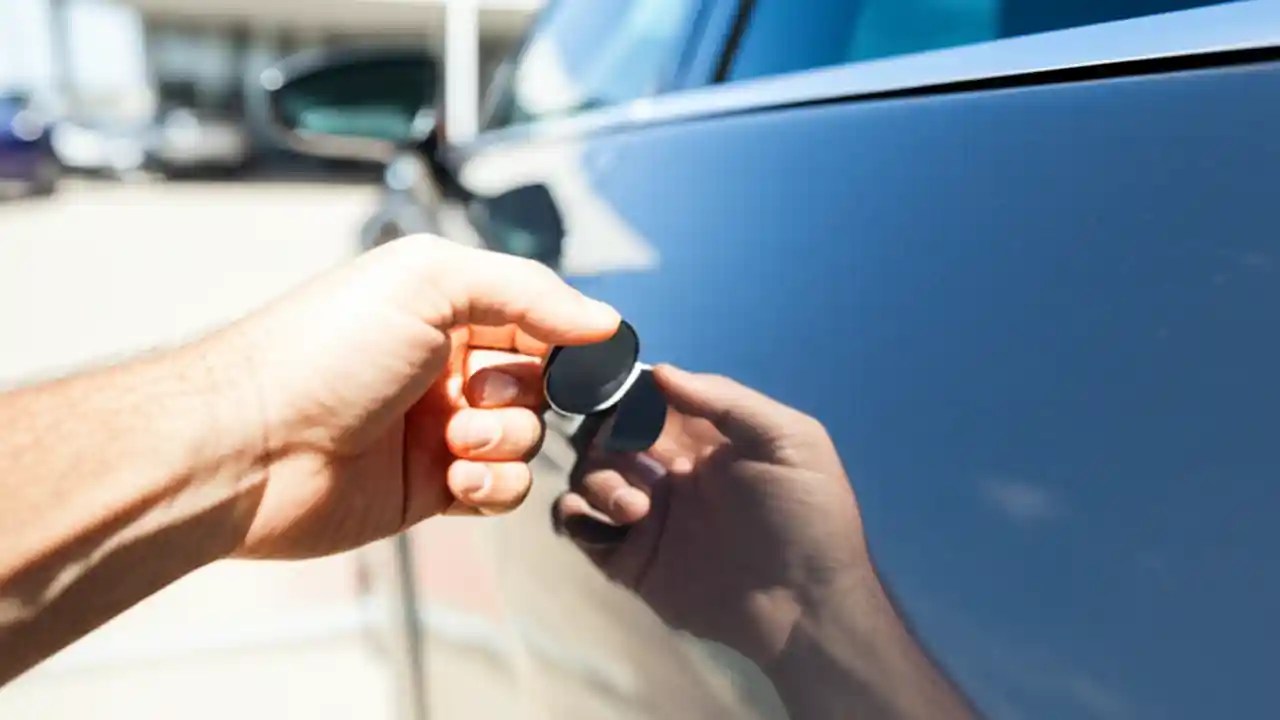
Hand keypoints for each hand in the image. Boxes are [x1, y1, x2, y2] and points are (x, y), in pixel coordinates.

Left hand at [216, 235, 618, 557]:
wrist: (248, 449)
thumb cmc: (323, 351)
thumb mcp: (426, 282)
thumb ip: (525, 291)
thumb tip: (604, 320)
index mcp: (439, 306)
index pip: (533, 314)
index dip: (563, 334)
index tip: (586, 353)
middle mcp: (443, 365)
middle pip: (540, 380)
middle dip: (524, 392)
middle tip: (476, 397)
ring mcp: (437, 429)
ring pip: (528, 439)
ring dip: (507, 441)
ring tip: (454, 442)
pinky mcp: (430, 489)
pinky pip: (502, 489)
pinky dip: (493, 484)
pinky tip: (452, 478)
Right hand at [554, 365, 869, 665]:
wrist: (805, 606)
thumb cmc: (807, 517)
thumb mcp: (789, 440)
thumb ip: (726, 400)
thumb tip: (659, 372)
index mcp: (705, 439)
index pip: (649, 402)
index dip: (628, 395)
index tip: (620, 400)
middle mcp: (670, 471)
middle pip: (609, 435)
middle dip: (607, 438)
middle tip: (631, 456)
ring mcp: (648, 516)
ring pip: (590, 477)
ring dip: (600, 482)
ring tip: (635, 511)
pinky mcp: (631, 560)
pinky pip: (580, 527)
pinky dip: (573, 514)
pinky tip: (602, 520)